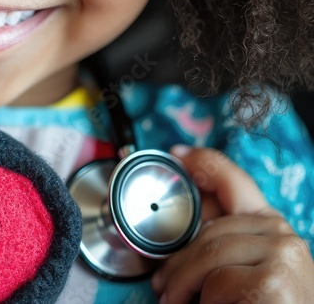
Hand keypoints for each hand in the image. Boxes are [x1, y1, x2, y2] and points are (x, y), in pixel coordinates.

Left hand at [151, 145, 313, 303]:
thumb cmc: (261, 303)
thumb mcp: (241, 267)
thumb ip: (220, 241)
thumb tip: (183, 223)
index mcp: (271, 227)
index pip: (235, 182)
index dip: (203, 164)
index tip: (177, 155)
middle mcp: (282, 234)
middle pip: (209, 230)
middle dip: (177, 262)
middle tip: (162, 287)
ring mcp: (282, 254)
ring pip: (208, 256)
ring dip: (182, 285)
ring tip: (176, 302)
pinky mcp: (274, 280)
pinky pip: (217, 283)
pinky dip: (205, 302)